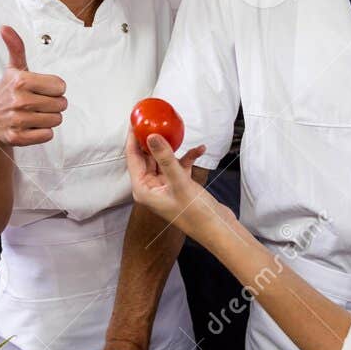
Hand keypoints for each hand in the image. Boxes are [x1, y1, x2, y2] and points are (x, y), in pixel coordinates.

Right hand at [0, 26, 66, 147]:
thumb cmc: (6, 94)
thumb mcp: (12, 70)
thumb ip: (15, 48)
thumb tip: (5, 27)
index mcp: (21, 80)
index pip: (61, 86)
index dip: (53, 89)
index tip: (39, 90)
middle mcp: (19, 100)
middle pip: (61, 104)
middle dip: (52, 105)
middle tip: (36, 104)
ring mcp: (18, 120)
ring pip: (56, 120)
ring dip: (48, 119)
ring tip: (32, 116)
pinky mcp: (18, 137)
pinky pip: (48, 135)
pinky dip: (42, 133)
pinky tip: (29, 127)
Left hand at [125, 128, 219, 242]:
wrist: (217, 229)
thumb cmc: (196, 214)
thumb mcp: (179, 183)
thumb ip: (165, 158)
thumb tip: (151, 136)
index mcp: (144, 190)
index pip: (133, 158)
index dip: (132, 139)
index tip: (134, 121)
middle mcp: (151, 188)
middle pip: (147, 157)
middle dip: (151, 139)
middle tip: (153, 119)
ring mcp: (165, 186)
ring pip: (164, 159)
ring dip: (172, 147)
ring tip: (175, 130)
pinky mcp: (179, 185)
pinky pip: (179, 166)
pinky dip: (188, 157)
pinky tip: (199, 149)